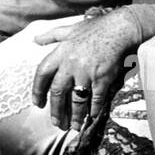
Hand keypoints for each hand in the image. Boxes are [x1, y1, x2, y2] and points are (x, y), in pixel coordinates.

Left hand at [31, 10, 138, 130]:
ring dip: (74, 115)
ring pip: (76, 99)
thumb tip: (35, 39)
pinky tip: (92, 116)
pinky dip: (93, 109)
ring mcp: (87, 73)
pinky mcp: (102, 78)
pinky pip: (96, 99)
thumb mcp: (70, 29)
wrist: (120, 28)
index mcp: (60, 53)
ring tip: (73, 126)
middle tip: (57, 122)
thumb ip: (51, 35)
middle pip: (58, 92)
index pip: (42, 74)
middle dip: (56, 110)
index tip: (38, 103)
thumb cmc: (95, 28)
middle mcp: (71, 64)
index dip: (37, 90)